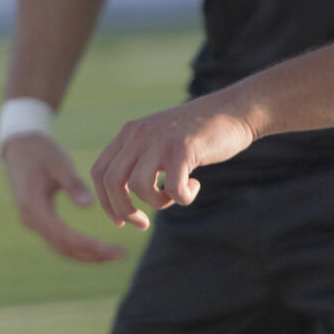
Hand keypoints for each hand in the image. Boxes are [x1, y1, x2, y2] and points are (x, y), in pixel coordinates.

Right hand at [2, 130, 124, 264]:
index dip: (89, 245)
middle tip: (121, 255)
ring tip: (115, 255)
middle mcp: (31, 220)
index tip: (113, 248)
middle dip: (93, 255)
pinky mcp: (38, 221)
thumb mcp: (59, 163)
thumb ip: (73, 184)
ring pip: (61, 249)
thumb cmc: (41, 151)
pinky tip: (98, 248)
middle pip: (64, 248)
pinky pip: (59, 242)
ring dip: (88, 255)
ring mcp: (33, 223)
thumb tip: (89, 205)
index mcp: (34, 207)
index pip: (64, 236)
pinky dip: (79, 248)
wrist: (19, 147)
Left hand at [91, 97, 258, 226]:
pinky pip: (172, 188)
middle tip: (142, 223)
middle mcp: (139, 134)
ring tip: (175, 196)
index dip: (106, 202)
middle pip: (112, 182)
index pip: (99, 172)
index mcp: (130, 133)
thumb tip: (123, 200)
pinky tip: (195, 186)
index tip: (121, 220)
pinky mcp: (184, 148)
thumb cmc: (198, 134)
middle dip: (124, 210)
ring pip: (138, 187)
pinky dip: (183, 198)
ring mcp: (161, 140)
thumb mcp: (160, 140)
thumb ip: (140, 160)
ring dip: (157, 203)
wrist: (233, 110)